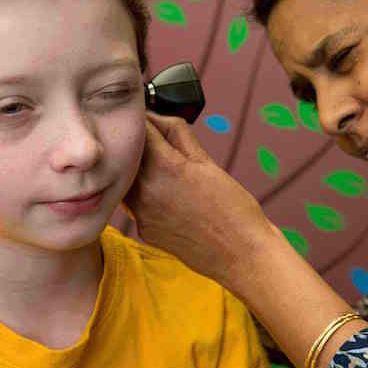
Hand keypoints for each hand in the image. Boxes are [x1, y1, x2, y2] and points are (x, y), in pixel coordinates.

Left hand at [123, 112, 274, 287]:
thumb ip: (178, 136)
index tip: (149, 114)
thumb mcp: (207, 162)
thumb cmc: (232, 207)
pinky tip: (166, 194)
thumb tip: (159, 119)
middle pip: (129, 154)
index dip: (146, 118)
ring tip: (161, 167)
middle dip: (140, 143)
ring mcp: (141, 214)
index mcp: (165, 168)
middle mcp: (145, 191)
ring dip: (137, 168)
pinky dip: (144, 192)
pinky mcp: (143, 230)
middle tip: (158, 140)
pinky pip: (134, 202)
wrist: (240, 253)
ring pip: (126, 178)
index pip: (141, 130)